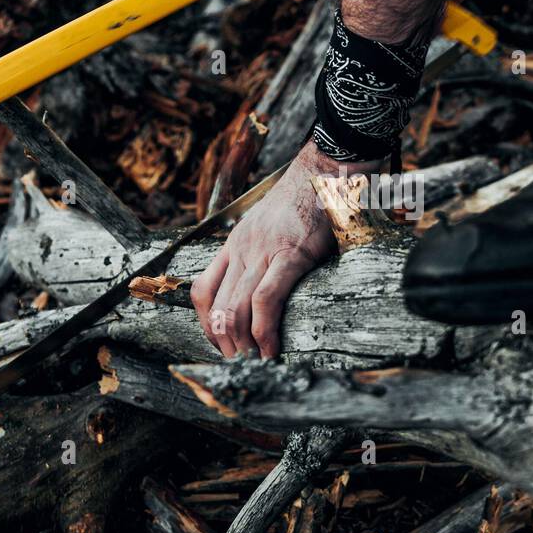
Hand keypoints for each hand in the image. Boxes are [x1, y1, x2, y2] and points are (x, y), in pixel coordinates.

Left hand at [191, 140, 376, 358]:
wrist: (329, 167)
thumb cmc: (310, 198)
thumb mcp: (275, 225)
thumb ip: (270, 252)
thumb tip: (276, 284)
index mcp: (237, 242)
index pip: (203, 290)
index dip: (207, 324)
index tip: (222, 344)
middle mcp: (242, 248)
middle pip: (215, 306)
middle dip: (224, 344)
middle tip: (239, 365)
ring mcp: (263, 252)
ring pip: (235, 308)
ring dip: (241, 345)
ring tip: (253, 363)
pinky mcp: (290, 255)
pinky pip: (266, 299)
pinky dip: (264, 331)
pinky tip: (271, 349)